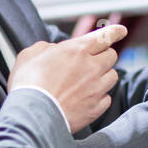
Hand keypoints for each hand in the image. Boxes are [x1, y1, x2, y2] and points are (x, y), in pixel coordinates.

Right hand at [9, 24, 127, 131]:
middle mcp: (91, 67)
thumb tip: (52, 50)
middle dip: (103, 56)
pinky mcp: (96, 108)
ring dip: (103, 76)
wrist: (33, 116)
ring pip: (113, 76)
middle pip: (111, 56)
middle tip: (92, 61)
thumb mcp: (28, 56)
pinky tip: (86, 99)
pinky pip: (106, 98)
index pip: (105, 35)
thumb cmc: (27, 85)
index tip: (120, 31)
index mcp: (76, 50)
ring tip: (88, 82)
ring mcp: (96, 89)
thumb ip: (45, 48)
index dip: (115, 31)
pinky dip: (99, 97)